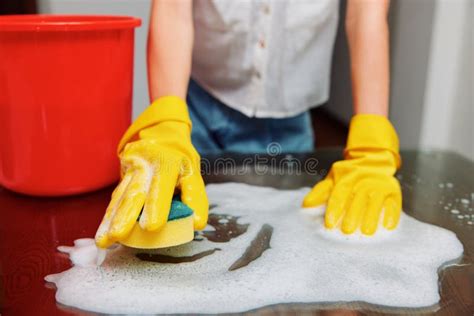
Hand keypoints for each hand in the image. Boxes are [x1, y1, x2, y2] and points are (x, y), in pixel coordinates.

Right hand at [95, 96, 207, 247]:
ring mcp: (131, 171)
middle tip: (119, 235)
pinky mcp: (123, 178)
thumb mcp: (192, 173)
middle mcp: (145, 165)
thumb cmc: (180, 161)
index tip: (152, 227)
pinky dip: (108, 218)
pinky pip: (115, 200)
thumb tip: (197, 223)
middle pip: (135, 192)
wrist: (161, 136)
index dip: (157, 205)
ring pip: (121, 197)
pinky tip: (102, 235)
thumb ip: (194, 196)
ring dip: (111, 220)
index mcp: (167, 162)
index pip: (162, 185)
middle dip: (126, 215)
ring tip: (104, 241)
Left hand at [303, 114, 401, 234]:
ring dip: (372, 216)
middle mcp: (364, 179)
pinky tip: (388, 226)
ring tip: (367, 231)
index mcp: (347, 177)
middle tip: (347, 230)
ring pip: (375, 200)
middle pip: (357, 198)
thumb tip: (306, 204)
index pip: (339, 193)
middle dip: (352, 214)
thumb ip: (321, 192)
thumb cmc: (350, 175)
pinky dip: (392, 214)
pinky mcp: (392, 189)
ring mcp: (379, 184)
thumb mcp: (333, 179)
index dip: (334, 208)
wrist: (373, 159)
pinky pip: (394, 202)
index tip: (329, 223)